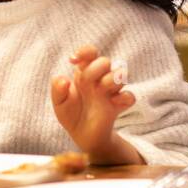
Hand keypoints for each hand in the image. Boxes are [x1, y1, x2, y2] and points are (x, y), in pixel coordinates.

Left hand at [50, 45, 136, 162]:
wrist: (83, 135)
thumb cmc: (71, 114)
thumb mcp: (59, 104)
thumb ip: (58, 91)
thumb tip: (62, 79)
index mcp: (85, 73)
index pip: (90, 53)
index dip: (85, 52)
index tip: (72, 60)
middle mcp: (99, 79)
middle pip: (105, 61)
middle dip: (95, 69)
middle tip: (84, 83)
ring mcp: (111, 91)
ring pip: (121, 73)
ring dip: (110, 79)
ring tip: (100, 91)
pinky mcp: (120, 105)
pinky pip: (130, 95)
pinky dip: (124, 97)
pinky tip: (113, 103)